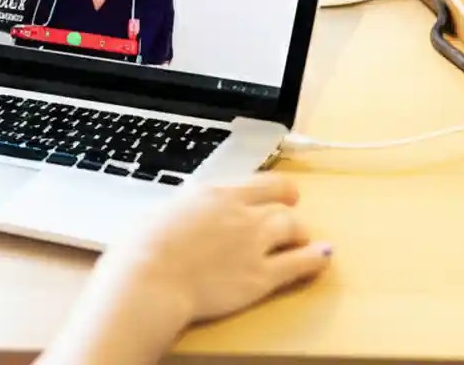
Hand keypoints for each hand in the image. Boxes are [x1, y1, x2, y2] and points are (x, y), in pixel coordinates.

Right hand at [122, 173, 331, 323]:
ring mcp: (254, 244)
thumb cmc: (142, 249)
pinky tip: (321, 257)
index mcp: (214, 194)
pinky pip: (301, 263)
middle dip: (287, 213)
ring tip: (301, 241)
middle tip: (289, 221)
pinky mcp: (262, 276)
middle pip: (281, 205)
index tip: (282, 193)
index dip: (277, 189)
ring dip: (299, 234)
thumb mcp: (160, 213)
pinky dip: (315, 259)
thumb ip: (184, 211)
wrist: (150, 280)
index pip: (262, 183)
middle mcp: (240, 213)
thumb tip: (184, 215)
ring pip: (294, 228)